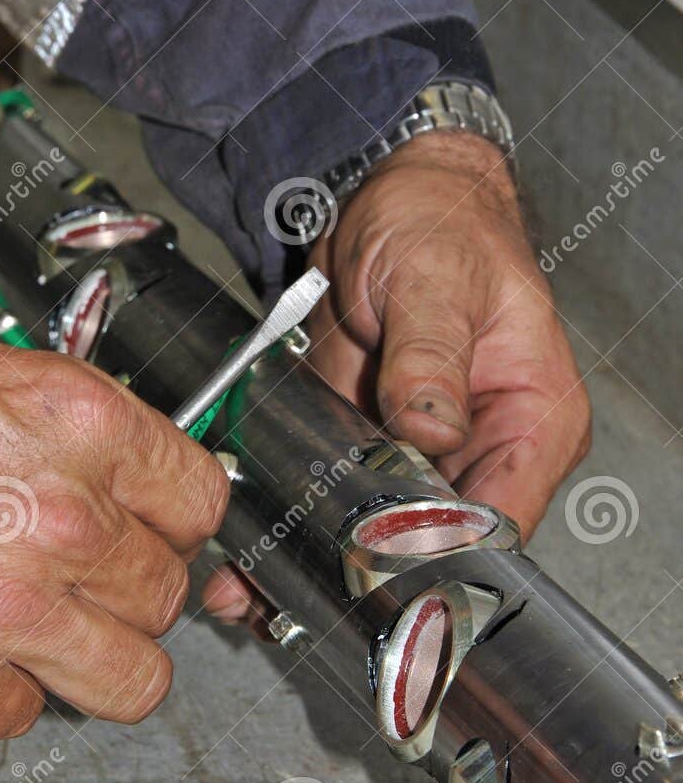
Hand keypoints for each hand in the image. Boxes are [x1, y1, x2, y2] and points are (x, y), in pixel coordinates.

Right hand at [0, 251, 227, 737]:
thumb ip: (73, 448)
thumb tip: (129, 494)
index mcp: (80, 428)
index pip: (201, 503)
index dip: (175, 528)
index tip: (158, 541)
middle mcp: (63, 521)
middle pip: (166, 597)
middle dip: (125, 598)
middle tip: (77, 592)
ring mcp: (12, 611)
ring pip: (130, 681)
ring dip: (91, 666)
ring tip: (39, 643)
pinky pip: (21, 716)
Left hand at [205, 133, 589, 623]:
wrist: (389, 192)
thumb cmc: (443, 221)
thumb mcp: (435, 281)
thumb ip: (430, 358)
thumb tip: (431, 429)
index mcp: (533, 418)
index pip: (500, 519)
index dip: (442, 554)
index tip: (379, 566)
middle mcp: (484, 448)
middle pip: (436, 544)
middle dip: (368, 575)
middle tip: (307, 591)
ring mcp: (423, 452)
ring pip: (379, 535)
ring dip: (320, 564)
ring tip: (257, 591)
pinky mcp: (368, 440)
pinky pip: (336, 500)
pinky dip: (295, 527)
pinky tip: (250, 556)